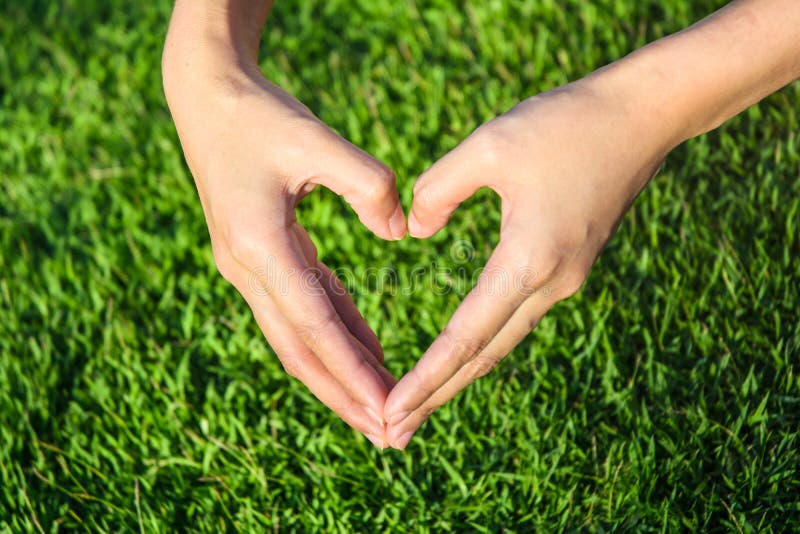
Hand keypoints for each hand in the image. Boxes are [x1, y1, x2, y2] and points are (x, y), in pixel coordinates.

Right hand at [163, 53, 404, 446]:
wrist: (207, 98)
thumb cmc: (259, 114)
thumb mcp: (314, 138)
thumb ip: (366, 182)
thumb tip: (399, 231)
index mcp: (258, 245)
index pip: (314, 325)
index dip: (352, 371)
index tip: (389, 409)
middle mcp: (247, 268)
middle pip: (301, 350)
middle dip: (345, 396)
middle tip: (390, 436)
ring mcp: (249, 267)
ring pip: (299, 338)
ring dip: (340, 373)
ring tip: (383, 407)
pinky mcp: (261, 258)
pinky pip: (302, 309)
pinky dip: (335, 335)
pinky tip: (367, 351)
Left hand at [383, 80, 669, 447]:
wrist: (640, 117)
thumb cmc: (563, 124)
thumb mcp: (488, 146)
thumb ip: (437, 190)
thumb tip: (414, 232)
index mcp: (528, 260)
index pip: (465, 336)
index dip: (425, 378)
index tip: (389, 412)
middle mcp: (551, 283)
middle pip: (484, 356)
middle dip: (436, 397)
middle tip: (393, 436)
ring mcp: (565, 279)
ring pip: (501, 342)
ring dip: (458, 376)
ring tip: (419, 406)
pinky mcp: (567, 266)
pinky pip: (516, 318)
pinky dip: (482, 345)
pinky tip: (461, 353)